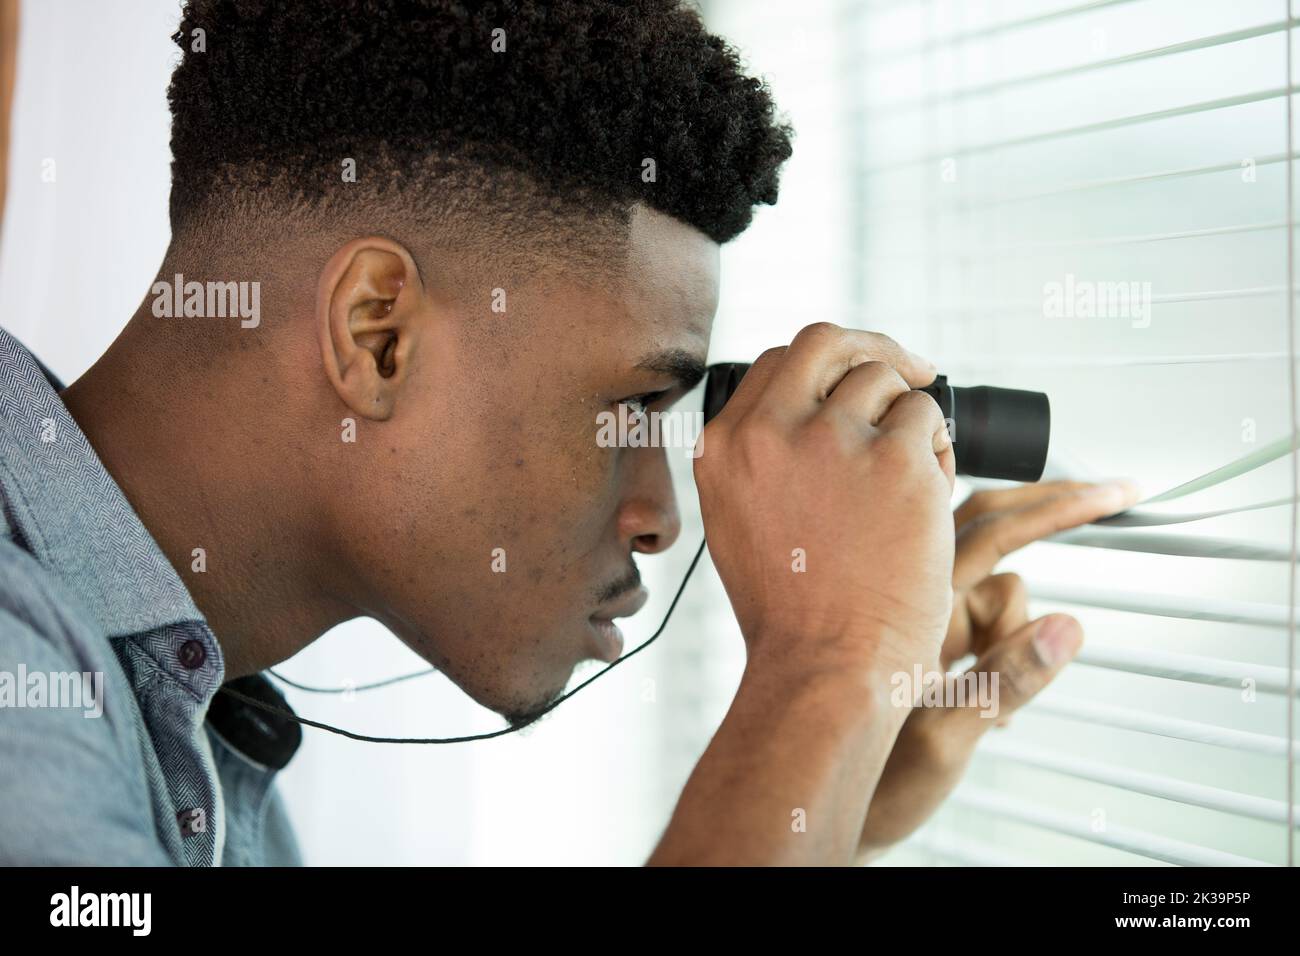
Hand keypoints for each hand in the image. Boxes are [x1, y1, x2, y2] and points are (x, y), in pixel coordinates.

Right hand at [694, 322, 955, 681]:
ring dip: (911, 418)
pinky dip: (939, 452)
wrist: (826, 666)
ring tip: (914, 476)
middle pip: (829, 343)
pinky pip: (930, 421)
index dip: (827, 364)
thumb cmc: (790, 611)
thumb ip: (759, 458)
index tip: (855, 378)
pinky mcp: (896, 460)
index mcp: (724, 445)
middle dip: (876, 349)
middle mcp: (771, 431)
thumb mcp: (738, 521)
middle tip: (912, 372)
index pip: (779, 363)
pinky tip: (929, 498)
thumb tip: (810, 409)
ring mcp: (833, 441)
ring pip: (888, 382)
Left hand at [856, 479, 1141, 856]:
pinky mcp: (921, 643)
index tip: (1111, 493)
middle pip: (990, 533)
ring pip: (996, 592)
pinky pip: (983, 626)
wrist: (820, 799)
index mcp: (904, 602)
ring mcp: (913, 618)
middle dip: (1048, 517)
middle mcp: (906, 598)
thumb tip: (1067, 626)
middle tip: (1110, 497)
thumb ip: (1007, 681)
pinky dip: (1004, 655)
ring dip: (1015, 636)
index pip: (990, 531)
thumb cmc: (860, 779)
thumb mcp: (941, 737)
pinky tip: (992, 716)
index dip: (1056, 507)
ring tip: (992, 715)